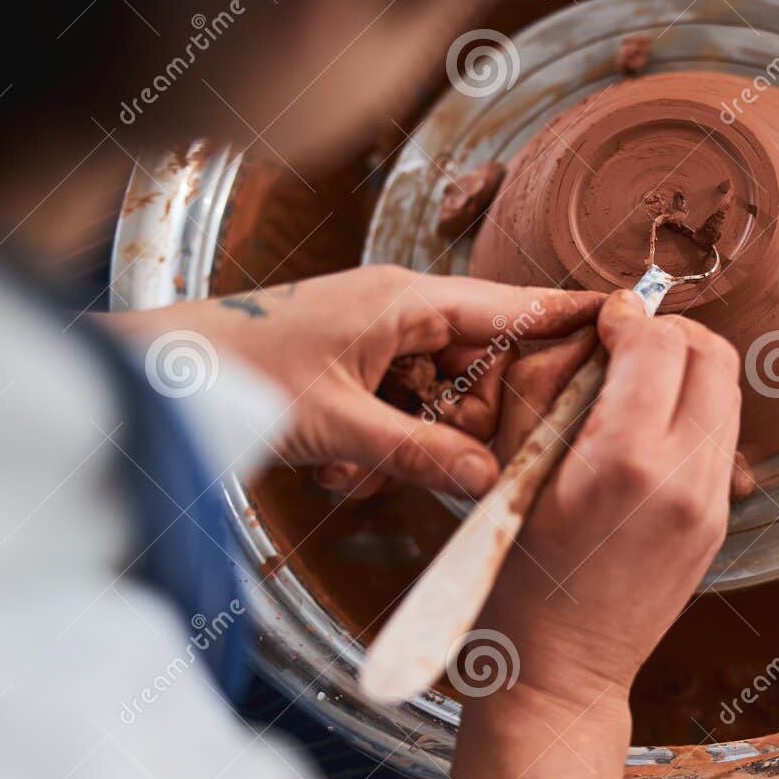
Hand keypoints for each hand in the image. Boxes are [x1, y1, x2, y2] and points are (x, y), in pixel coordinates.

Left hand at [105, 266, 601, 496]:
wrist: (154, 375)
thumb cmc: (235, 373)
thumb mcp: (338, 425)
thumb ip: (420, 452)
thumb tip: (488, 477)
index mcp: (405, 301)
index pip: (511, 306)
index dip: (567, 318)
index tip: (624, 323)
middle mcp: (397, 314)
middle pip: (480, 370)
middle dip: (465, 427)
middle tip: (462, 470)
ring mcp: (373, 343)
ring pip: (437, 402)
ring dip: (410, 446)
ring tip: (357, 468)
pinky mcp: (350, 372)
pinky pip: (398, 415)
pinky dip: (376, 449)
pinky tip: (336, 467)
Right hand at [478, 289, 741, 704]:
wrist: (560, 668)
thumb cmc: (517, 574)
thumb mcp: (510, 465)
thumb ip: (548, 381)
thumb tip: (590, 329)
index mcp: (627, 459)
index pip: (660, 342)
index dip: (630, 317)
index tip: (605, 321)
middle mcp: (685, 478)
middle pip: (714, 356)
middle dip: (670, 334)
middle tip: (626, 343)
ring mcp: (712, 505)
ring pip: (728, 394)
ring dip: (687, 372)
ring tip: (635, 386)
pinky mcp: (720, 524)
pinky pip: (721, 440)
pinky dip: (693, 415)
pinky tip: (646, 433)